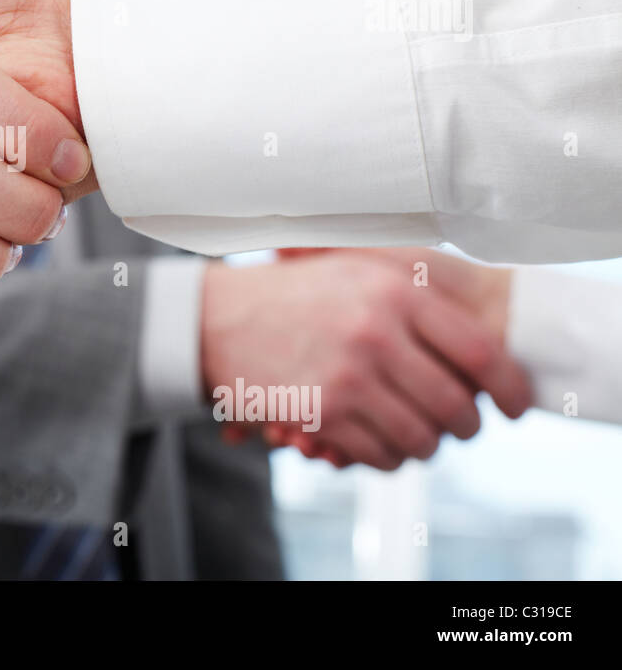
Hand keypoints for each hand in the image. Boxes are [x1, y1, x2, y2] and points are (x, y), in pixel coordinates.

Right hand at [200, 249, 528, 470]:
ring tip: (413, 433)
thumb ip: (416, 299)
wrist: (214, 319)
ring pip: (422, 439)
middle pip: (456, 405)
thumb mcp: (357, 271)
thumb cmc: (290, 295)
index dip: (510, 386)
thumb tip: (482, 349)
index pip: (480, 351)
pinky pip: (380, 456)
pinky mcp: (323, 413)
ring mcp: (350, 376)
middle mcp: (377, 332)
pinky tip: (373, 440)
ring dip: (423, 445)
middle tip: (457, 426)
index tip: (514, 404)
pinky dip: (384, 458)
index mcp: (394, 291)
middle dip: (464, 426)